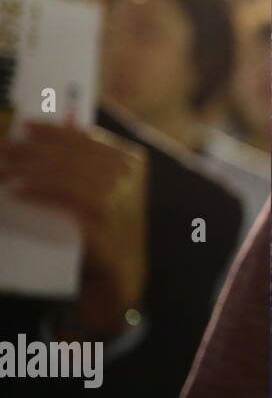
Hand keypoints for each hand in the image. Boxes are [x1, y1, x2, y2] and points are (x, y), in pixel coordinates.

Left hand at [0, 120, 147, 334]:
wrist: (121, 270)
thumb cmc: (108, 226)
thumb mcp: (109, 189)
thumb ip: (89, 162)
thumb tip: (55, 128)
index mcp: (133, 162)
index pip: (88, 138)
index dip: (53, 131)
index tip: (24, 127)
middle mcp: (129, 176)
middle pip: (71, 153)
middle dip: (31, 149)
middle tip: (2, 148)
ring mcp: (117, 198)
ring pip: (63, 172)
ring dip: (26, 168)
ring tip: (2, 169)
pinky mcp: (100, 221)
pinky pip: (61, 196)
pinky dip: (36, 190)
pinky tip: (16, 190)